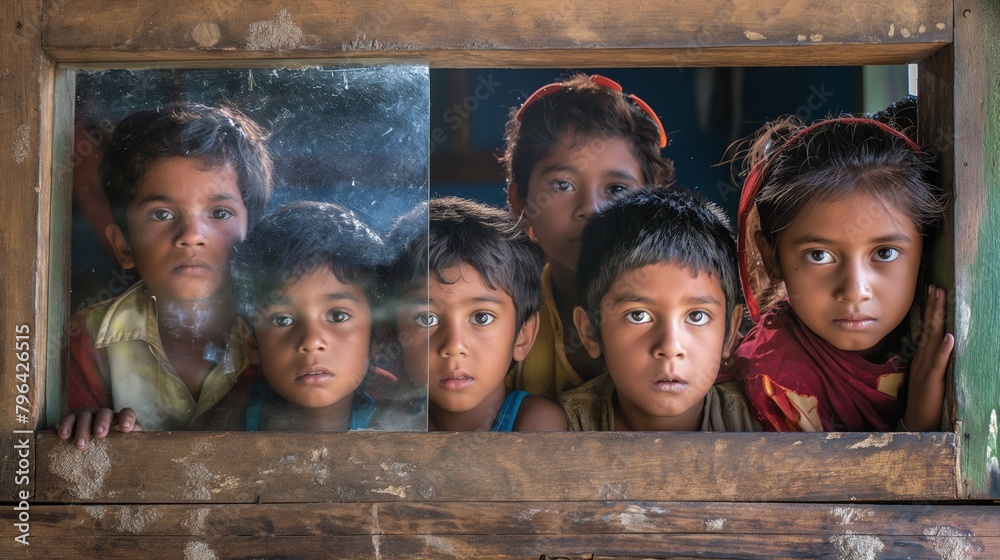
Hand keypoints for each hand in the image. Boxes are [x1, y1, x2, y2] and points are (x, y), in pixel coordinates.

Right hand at [57, 407, 141, 449]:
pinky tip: (63, 436)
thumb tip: (137, 450)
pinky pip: (69, 419)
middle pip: (104, 413)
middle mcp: (104, 415)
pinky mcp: (73, 419)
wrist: (92, 449)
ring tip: (80, 445)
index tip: (126, 429)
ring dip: (82, 429)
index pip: (126, 412)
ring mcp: (88, 415)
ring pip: (85, 416)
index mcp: (119, 419)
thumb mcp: (122, 447)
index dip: (127, 418)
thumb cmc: (112, 449)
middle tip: (100, 435)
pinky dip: (66, 426)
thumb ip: (130, 446)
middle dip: (102, 423)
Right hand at [902, 285, 954, 430]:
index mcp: (922, 356)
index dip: (931, 309)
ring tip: (939, 300)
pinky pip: (938, 362)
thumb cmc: (924, 400)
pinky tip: (949, 337)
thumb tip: (939, 341)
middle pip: (929, 327)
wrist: (916, 421)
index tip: (933, 291)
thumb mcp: (927, 375)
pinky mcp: (932, 379)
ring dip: (937, 319)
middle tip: (936, 287)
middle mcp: (922, 357)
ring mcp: (926, 367)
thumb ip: (931, 358)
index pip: (927, 328)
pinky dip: (943, 349)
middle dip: (933, 306)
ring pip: (932, 338)